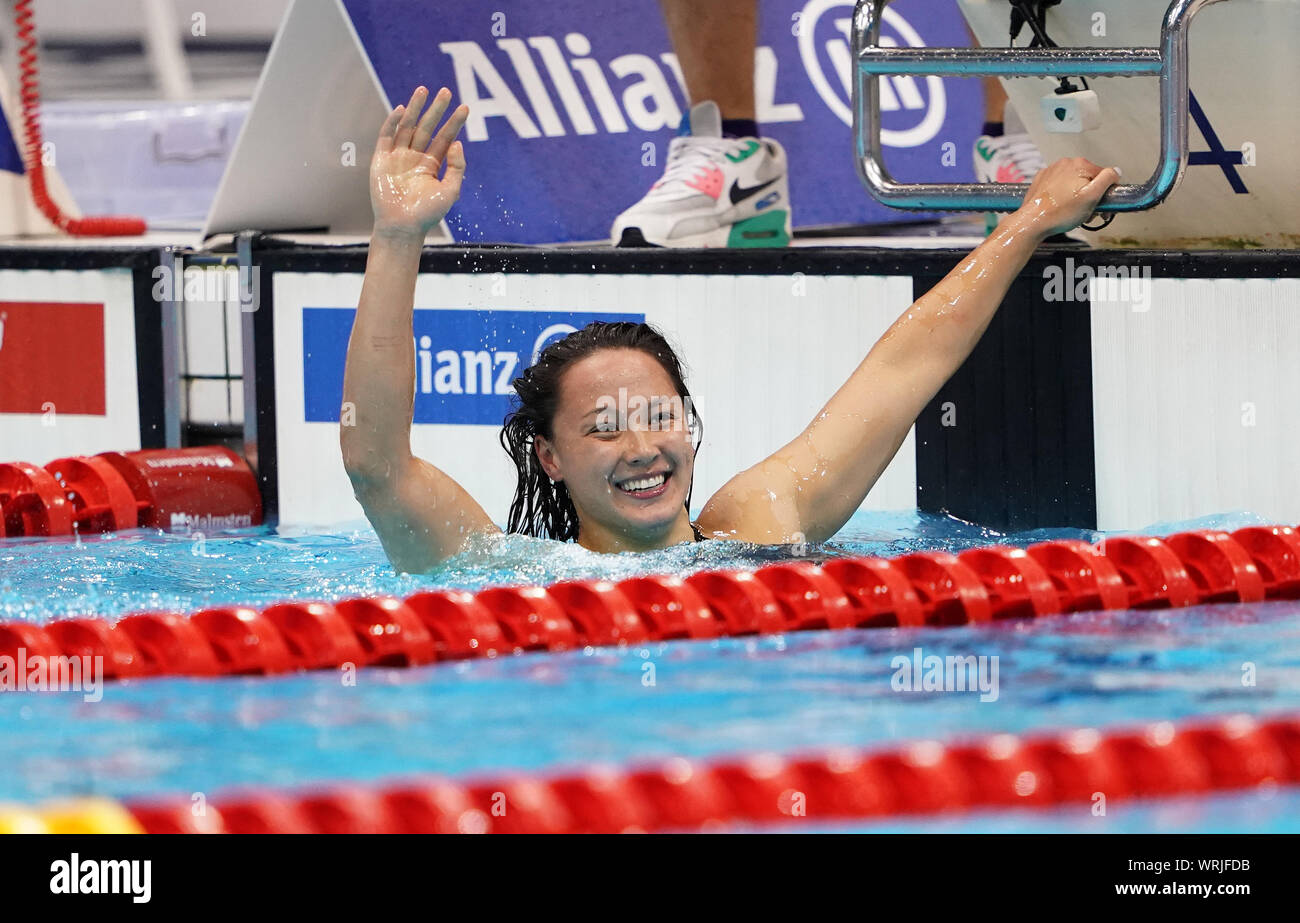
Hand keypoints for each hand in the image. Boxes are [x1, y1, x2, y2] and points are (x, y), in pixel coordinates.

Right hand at [370, 86, 468, 238]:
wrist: (403, 227)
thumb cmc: (427, 213)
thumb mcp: (450, 190)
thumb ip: (457, 167)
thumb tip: (457, 143)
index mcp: (431, 165)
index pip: (444, 138)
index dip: (454, 123)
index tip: (464, 108)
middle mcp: (415, 157)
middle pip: (427, 127)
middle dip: (436, 110)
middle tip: (445, 91)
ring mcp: (398, 157)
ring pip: (408, 127)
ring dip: (415, 108)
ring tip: (424, 90)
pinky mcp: (382, 160)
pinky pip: (387, 137)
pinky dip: (393, 123)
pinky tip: (403, 110)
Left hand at [1013, 157, 1120, 237]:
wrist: (1032, 222)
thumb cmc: (1059, 213)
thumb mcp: (1092, 197)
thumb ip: (1108, 180)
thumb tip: (1116, 171)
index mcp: (1079, 164)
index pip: (1103, 176)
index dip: (1105, 193)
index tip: (1101, 206)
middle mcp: (1065, 164)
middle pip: (1088, 179)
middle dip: (1090, 196)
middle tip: (1086, 212)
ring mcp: (1051, 171)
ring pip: (1073, 183)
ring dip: (1077, 196)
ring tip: (1072, 212)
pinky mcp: (1042, 180)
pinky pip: (1059, 187)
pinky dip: (1062, 196)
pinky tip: (1060, 207)